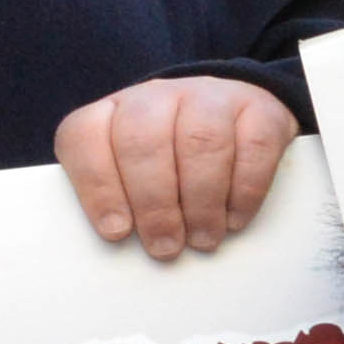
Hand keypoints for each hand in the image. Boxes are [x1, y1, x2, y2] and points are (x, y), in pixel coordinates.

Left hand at [56, 75, 298, 261]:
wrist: (234, 114)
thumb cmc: (172, 162)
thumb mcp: (134, 174)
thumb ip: (120, 200)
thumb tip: (122, 244)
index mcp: (112, 112)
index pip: (85, 136)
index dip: (97, 186)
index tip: (116, 231)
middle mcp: (156, 97)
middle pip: (143, 140)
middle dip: (154, 203)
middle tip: (165, 246)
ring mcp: (208, 96)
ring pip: (200, 141)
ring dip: (201, 201)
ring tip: (203, 239)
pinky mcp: (257, 106)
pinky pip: (252, 146)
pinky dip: (244, 190)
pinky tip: (235, 219)